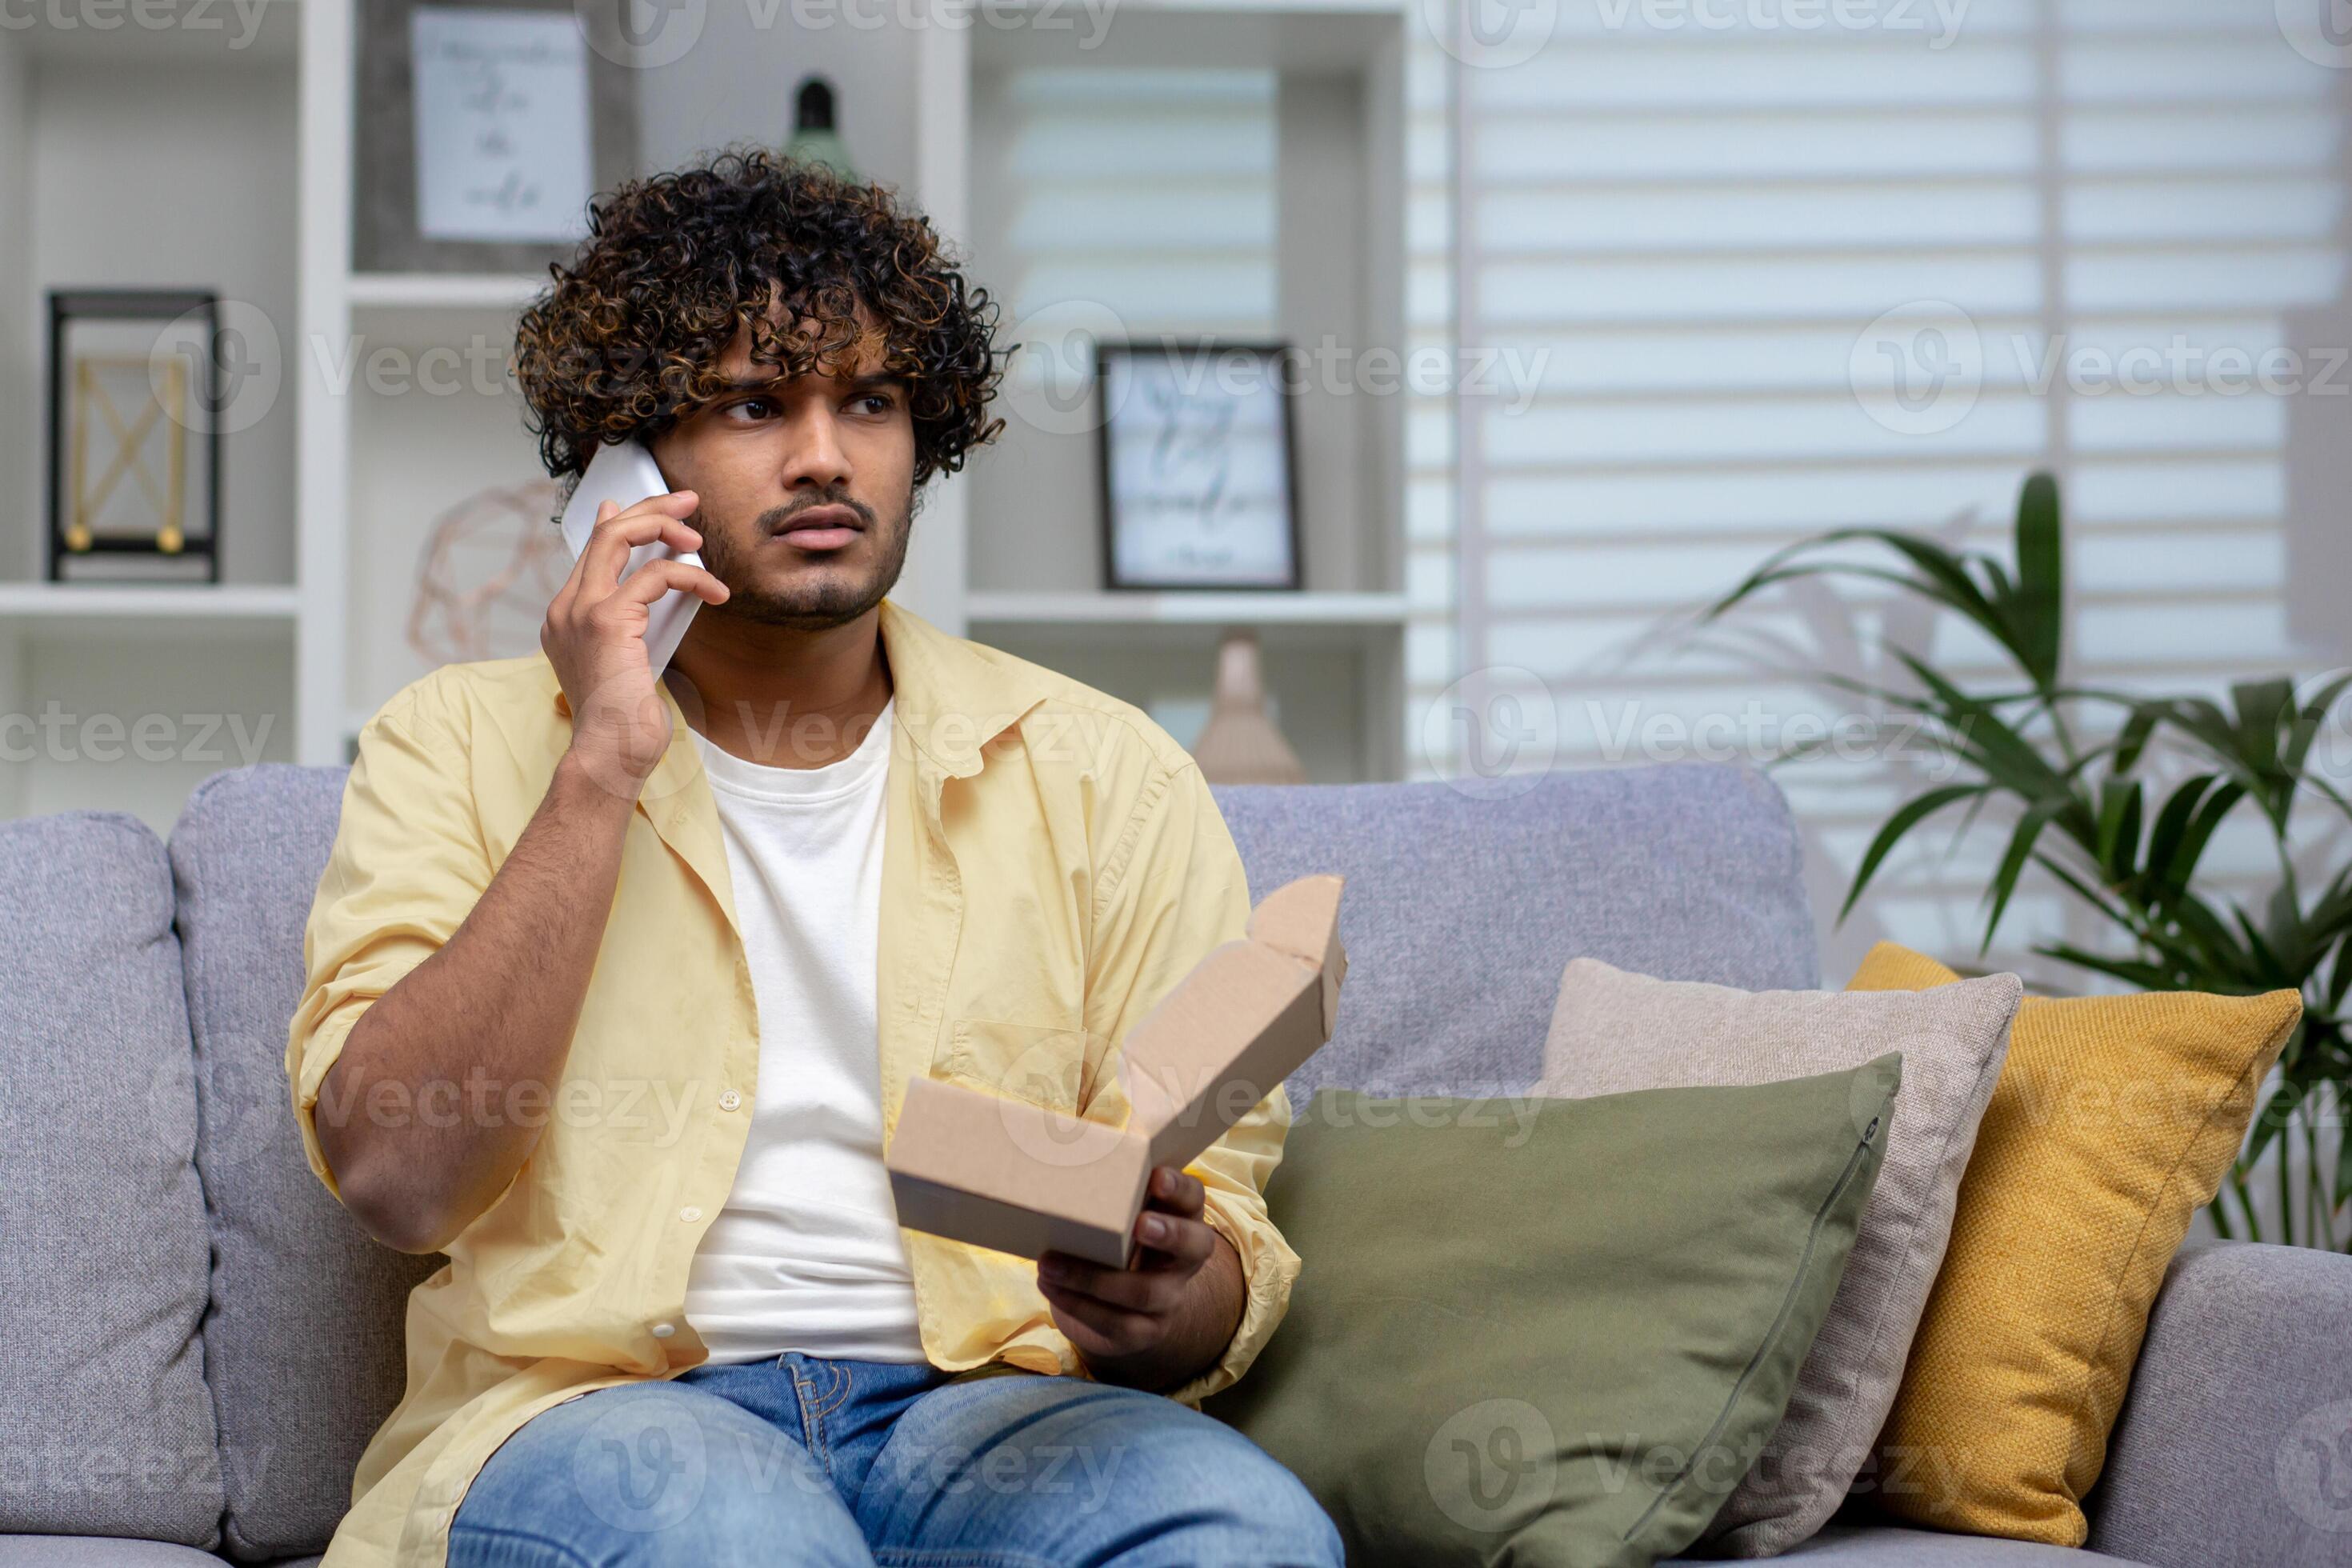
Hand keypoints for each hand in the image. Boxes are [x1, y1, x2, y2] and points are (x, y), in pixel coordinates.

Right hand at [542, 491, 726, 789]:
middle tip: (688, 501)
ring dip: (665, 527)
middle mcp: (565, 609)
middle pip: (603, 534)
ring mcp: (580, 612)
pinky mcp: (606, 620)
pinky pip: (654, 576)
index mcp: (565, 619)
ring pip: (619, 539)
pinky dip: (690, 576)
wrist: (610, 754)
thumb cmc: (624, 721)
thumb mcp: (630, 662)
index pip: (590, 552)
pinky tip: (715, 592)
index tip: (654, 508)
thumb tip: (652, 587)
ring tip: (699, 539)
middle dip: (649, 509)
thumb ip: (636, 623)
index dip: (621, 521)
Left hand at [1035, 1166, 1244, 1390]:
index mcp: (1182, 1218)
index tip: (1156, 1177)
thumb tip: (1052, 1144)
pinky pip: (1115, 1323)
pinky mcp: (1143, 1331)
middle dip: (1169, 1234)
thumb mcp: (1118, 1213)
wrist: (1121, 1306)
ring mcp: (1168, 1298)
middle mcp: (1184, 1259)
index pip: (1193, 1199)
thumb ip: (1104, 1187)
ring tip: (1050, 1262)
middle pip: (1194, 1247)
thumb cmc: (1112, 1239)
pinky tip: (1049, 1285)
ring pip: (1145, 1292)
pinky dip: (1077, 1304)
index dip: (1179, 1188)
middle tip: (1140, 1224)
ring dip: (1094, 1278)